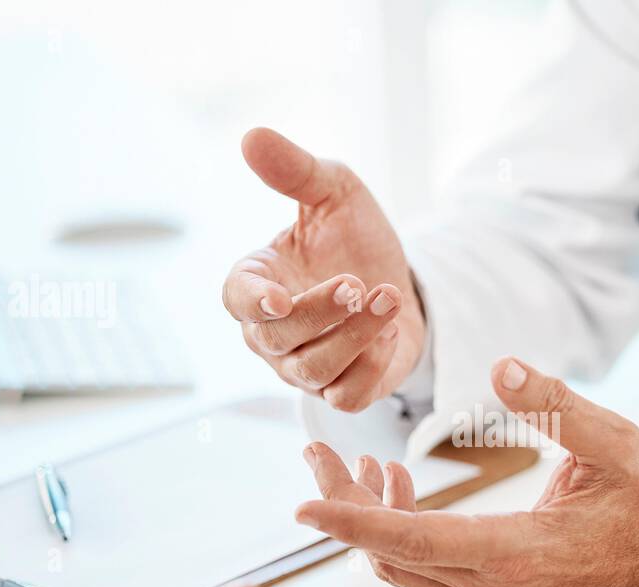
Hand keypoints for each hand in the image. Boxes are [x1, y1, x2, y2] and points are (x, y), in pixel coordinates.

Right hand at [221, 127, 425, 411]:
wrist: (401, 282)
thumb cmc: (353, 238)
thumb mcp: (333, 193)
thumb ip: (295, 171)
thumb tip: (252, 136)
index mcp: (257, 282)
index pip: (237, 298)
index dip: (254, 301)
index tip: (280, 297)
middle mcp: (271, 333)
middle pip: (279, 338)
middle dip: (321, 313)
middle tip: (357, 283)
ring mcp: (303, 368)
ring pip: (315, 369)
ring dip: (355, 336)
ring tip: (388, 297)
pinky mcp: (342, 391)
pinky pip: (345, 397)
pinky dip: (370, 369)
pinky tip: (391, 333)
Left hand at [295, 358, 638, 586]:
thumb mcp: (613, 442)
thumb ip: (556, 405)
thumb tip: (501, 368)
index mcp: (515, 552)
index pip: (413, 542)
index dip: (353, 523)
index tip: (305, 506)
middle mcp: (491, 586)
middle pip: (389, 553)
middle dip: (345, 506)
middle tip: (318, 455)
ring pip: (401, 564)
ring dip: (369, 518)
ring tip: (361, 462)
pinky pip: (423, 567)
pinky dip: (397, 530)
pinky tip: (399, 484)